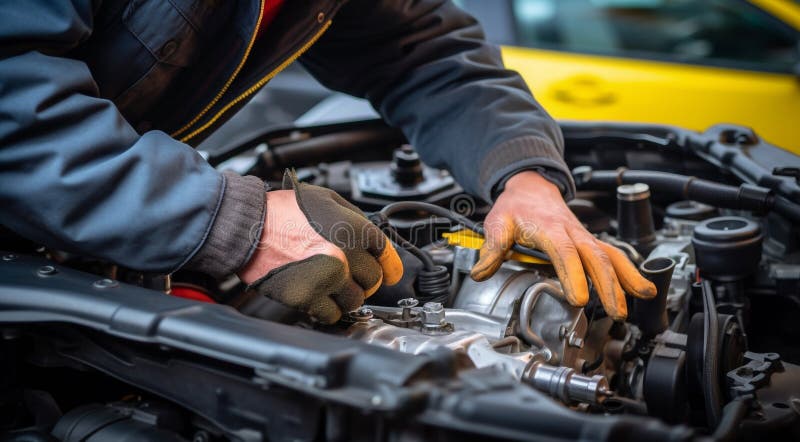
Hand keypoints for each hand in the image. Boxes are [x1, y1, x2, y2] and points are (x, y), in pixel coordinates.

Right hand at [239, 171, 402, 323]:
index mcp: (352, 229)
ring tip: (332, 284)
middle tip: (350, 273)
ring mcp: (326, 278)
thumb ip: (353, 217)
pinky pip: (332, 314)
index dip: (390, 265)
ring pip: (356, 300)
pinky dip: (330, 309)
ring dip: (347, 294)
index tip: (389, 271)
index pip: (387, 254)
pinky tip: (321, 296)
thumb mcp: (325, 199)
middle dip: (364, 278)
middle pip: (374, 280)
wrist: (247, 226)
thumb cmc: (282, 211)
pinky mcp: (306, 297)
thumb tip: (372, 237)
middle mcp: (344, 255)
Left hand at [470, 171, 655, 319]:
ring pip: (611, 256)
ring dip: (626, 279)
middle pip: (595, 258)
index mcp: (550, 229)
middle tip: (616, 312)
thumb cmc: (516, 206)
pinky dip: (630, 271)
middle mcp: (573, 232)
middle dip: (609, 285)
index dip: (575, 276)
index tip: (581, 298)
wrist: (530, 186)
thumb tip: (480, 273)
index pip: (565, 254)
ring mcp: (584, 236)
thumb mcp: (497, 223)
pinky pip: (614, 255)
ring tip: (640, 300)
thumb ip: (491, 249)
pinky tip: (642, 288)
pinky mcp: (590, 241)